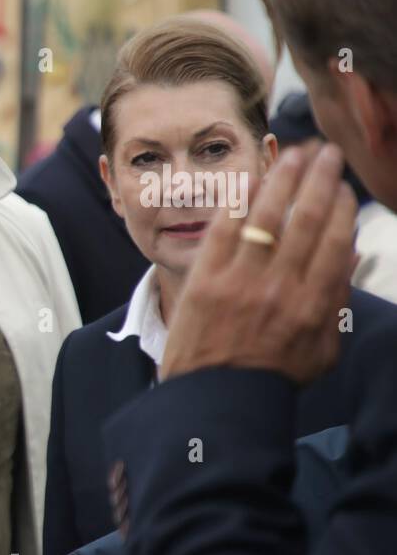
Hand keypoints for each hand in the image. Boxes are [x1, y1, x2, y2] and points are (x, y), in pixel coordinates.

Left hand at [159, 143, 357, 384]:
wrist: (213, 401)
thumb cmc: (271, 377)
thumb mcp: (320, 350)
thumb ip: (336, 302)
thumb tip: (350, 256)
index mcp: (313, 304)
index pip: (334, 241)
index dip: (342, 207)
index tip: (344, 185)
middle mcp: (279, 287)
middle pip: (305, 220)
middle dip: (320, 180)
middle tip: (327, 153)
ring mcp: (239, 282)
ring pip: (266, 217)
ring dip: (283, 179)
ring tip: (295, 153)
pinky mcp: (204, 280)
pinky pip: (224, 231)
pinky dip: (239, 201)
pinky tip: (250, 177)